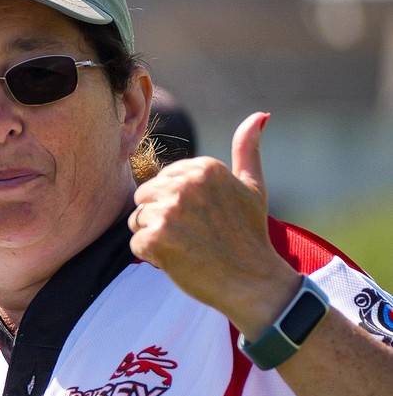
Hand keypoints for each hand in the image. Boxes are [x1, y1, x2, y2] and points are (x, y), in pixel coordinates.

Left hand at [130, 112, 300, 337]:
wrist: (253, 280)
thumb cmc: (250, 234)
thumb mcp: (253, 186)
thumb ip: (247, 149)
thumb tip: (260, 115)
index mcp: (204, 167)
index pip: (162, 180)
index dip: (176, 204)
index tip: (204, 218)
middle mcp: (185, 184)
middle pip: (144, 197)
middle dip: (161, 218)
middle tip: (194, 235)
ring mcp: (169, 211)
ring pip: (137, 220)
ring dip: (156, 238)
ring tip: (187, 247)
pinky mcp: (156, 238)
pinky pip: (135, 244)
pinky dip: (153, 257)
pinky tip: (180, 260)